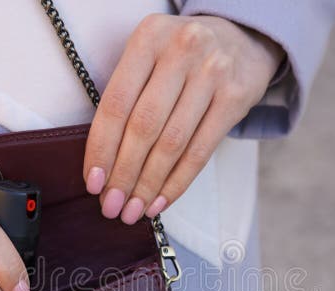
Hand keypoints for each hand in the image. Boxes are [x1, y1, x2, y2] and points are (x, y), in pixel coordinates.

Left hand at [83, 14, 284, 223]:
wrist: (241, 38)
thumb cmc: (181, 58)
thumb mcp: (150, 56)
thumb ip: (128, 96)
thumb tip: (102, 164)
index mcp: (148, 37)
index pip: (116, 103)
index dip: (101, 148)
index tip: (93, 183)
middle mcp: (181, 50)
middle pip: (144, 126)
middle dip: (124, 174)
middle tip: (112, 206)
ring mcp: (212, 72)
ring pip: (172, 143)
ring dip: (149, 184)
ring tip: (134, 210)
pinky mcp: (235, 97)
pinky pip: (201, 151)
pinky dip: (178, 182)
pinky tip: (161, 201)